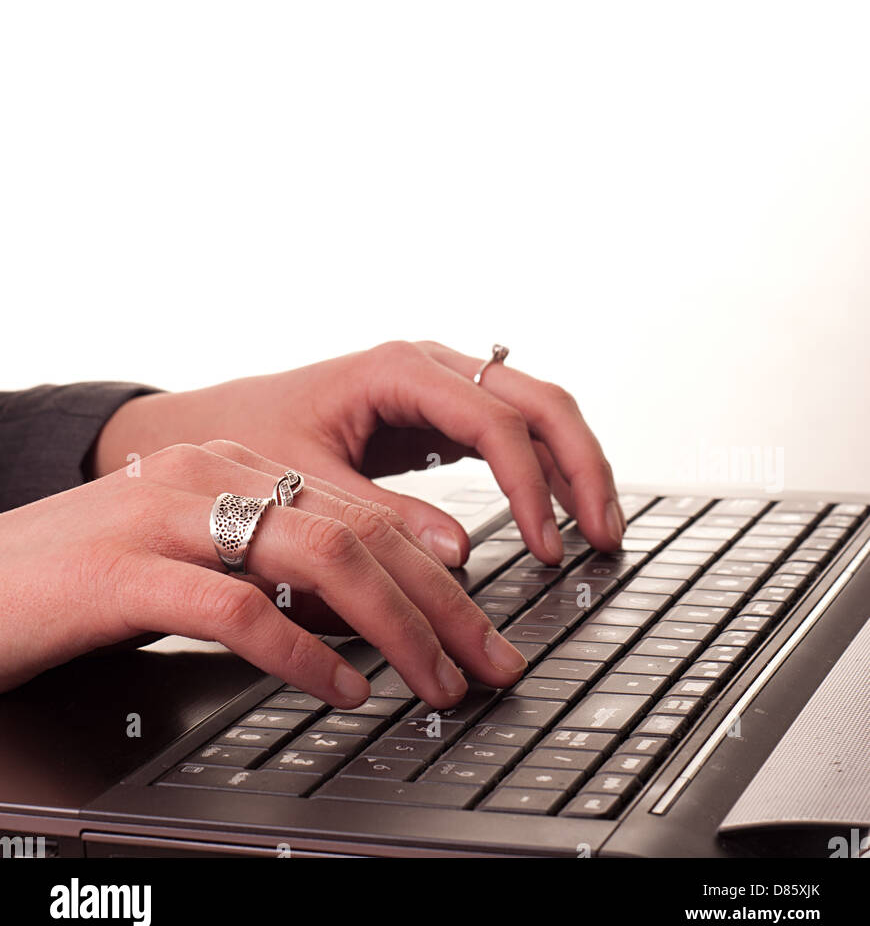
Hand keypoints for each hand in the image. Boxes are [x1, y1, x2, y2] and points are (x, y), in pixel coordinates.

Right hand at [0, 439, 526, 698]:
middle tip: (489, 660)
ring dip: (395, 628)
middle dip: (440, 603)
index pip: (358, 512)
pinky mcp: (125, 572)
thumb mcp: (184, 558)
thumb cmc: (76, 579)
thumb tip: (360, 611)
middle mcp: (206, 477)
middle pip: (357, 533)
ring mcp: (165, 517)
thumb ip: (264, 567)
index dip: (434, 571)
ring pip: (317, 559)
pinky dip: (305, 653)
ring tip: (438, 680)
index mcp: (228, 468)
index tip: (481, 625)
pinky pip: (239, 610)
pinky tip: (345, 687)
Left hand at [94, 341, 622, 566]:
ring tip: (600, 530)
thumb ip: (381, 519)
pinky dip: (545, 472)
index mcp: (399, 369)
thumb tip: (459, 557)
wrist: (217, 425)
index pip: (494, 420)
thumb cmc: (251, 440)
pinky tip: (559, 516)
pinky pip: (513, 433)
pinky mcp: (441, 414)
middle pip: (539, 400)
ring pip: (538, 411)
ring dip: (576, 466)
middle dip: (581, 465)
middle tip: (604, 534)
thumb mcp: (307, 484)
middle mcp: (431, 367)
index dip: (530, 485)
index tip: (545, 549)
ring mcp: (442, 386)